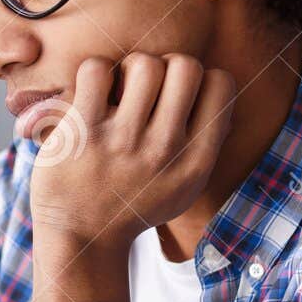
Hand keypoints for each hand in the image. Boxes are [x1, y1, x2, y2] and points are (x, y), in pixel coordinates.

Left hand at [27, 53, 234, 301]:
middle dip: (166, 66)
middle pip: (185, 66)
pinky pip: (97, 70)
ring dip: (129, 69)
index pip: (222, 84)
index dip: (200, 78)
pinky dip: (94, 73)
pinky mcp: (83, 132)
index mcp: (195, 161)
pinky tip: (91, 95)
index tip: (177, 96)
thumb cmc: (132, 204)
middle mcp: (164, 151)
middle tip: (145, 90)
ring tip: (117, 92)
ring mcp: (122, 141)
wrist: (80, 237)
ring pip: (144, 64)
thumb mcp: (184, 188)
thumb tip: (221, 96)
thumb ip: (206, 145)